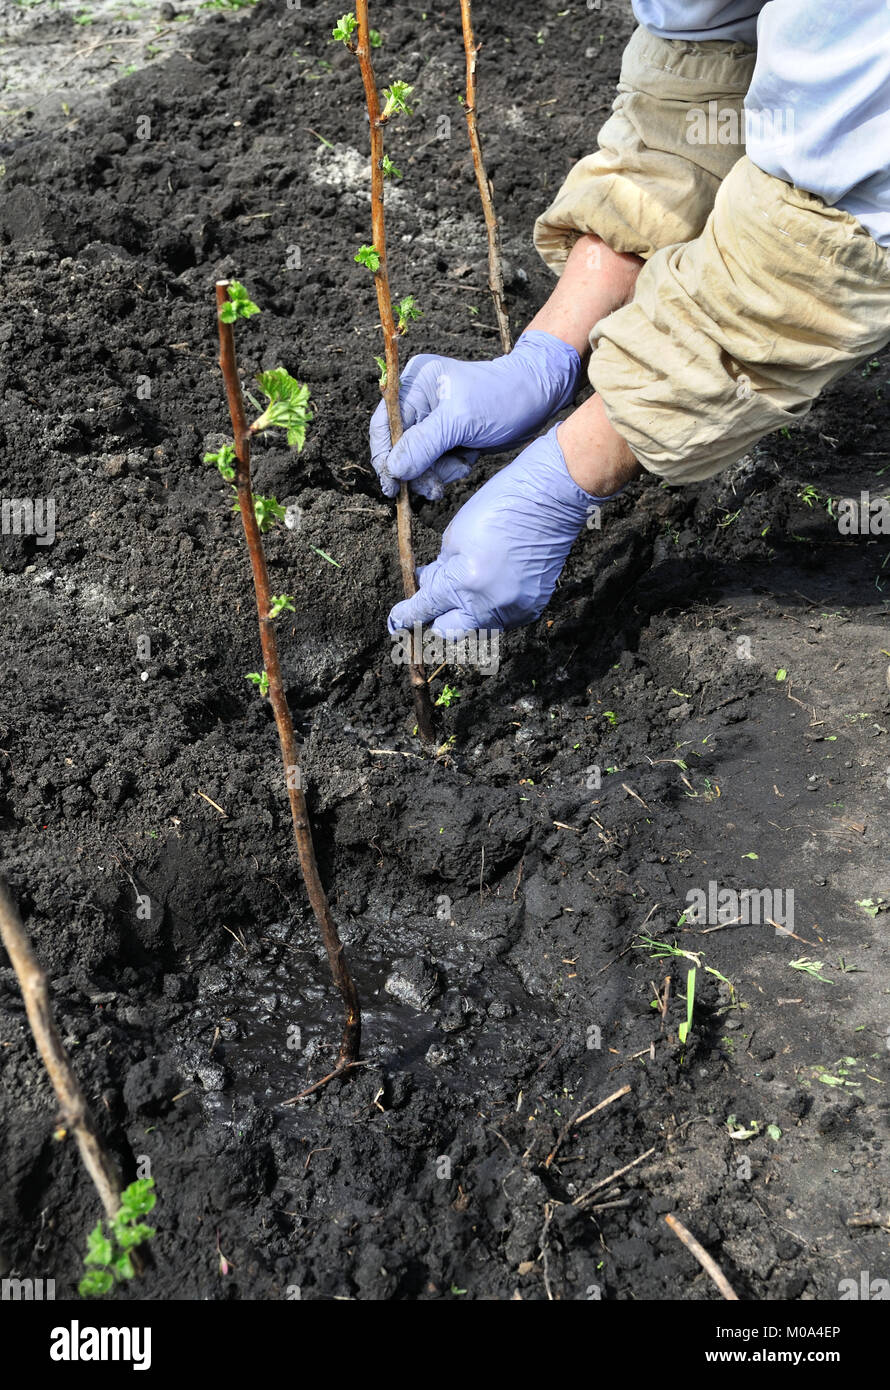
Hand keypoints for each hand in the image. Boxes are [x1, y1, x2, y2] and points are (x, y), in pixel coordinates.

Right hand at [369, 329, 580, 499]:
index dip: (384, 457)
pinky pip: (436, 463)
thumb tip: (393, 468)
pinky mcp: (448, 436)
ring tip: (461, 467)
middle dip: (418, 470)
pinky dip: (450, 469)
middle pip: (400, 447)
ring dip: (437, 472)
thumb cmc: (502, 398)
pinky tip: (467, 461)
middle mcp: (419, 400)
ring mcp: (433, 420)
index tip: (392, 487)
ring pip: (418, 460)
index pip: (384, 425)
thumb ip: (423, 444)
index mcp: (414, 383)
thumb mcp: (460, 420)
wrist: (538, 398)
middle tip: (434, 489)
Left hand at [387, 427, 605, 635]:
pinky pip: (502, 618)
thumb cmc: (500, 507)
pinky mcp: (533, 607)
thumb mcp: (455, 536)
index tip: (397, 621)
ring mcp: (515, 609)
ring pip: (478, 626)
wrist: (549, 499)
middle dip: (436, 619)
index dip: (407, 616)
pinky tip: (489, 583)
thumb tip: (427, 589)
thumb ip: (439, 570)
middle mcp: (491, 605)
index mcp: (465, 583)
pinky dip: (490, 606)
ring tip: (464, 584)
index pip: (426, 609)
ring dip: (464, 612)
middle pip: (451, 631)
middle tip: (431, 601)